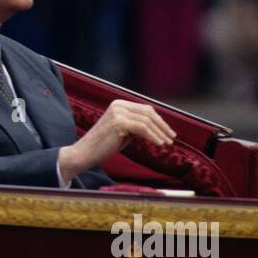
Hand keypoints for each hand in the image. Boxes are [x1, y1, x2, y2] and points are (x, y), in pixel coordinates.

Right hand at [60, 99, 176, 178]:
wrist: (84, 153)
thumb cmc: (103, 145)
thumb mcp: (123, 132)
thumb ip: (136, 126)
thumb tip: (156, 128)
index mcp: (119, 104)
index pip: (145, 109)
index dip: (159, 121)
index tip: (168, 132)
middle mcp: (118, 105)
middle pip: (148, 113)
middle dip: (162, 126)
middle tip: (172, 137)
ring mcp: (118, 113)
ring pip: (147, 121)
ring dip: (160, 133)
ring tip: (167, 143)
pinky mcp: (119, 123)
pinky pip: (142, 128)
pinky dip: (153, 136)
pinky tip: (159, 144)